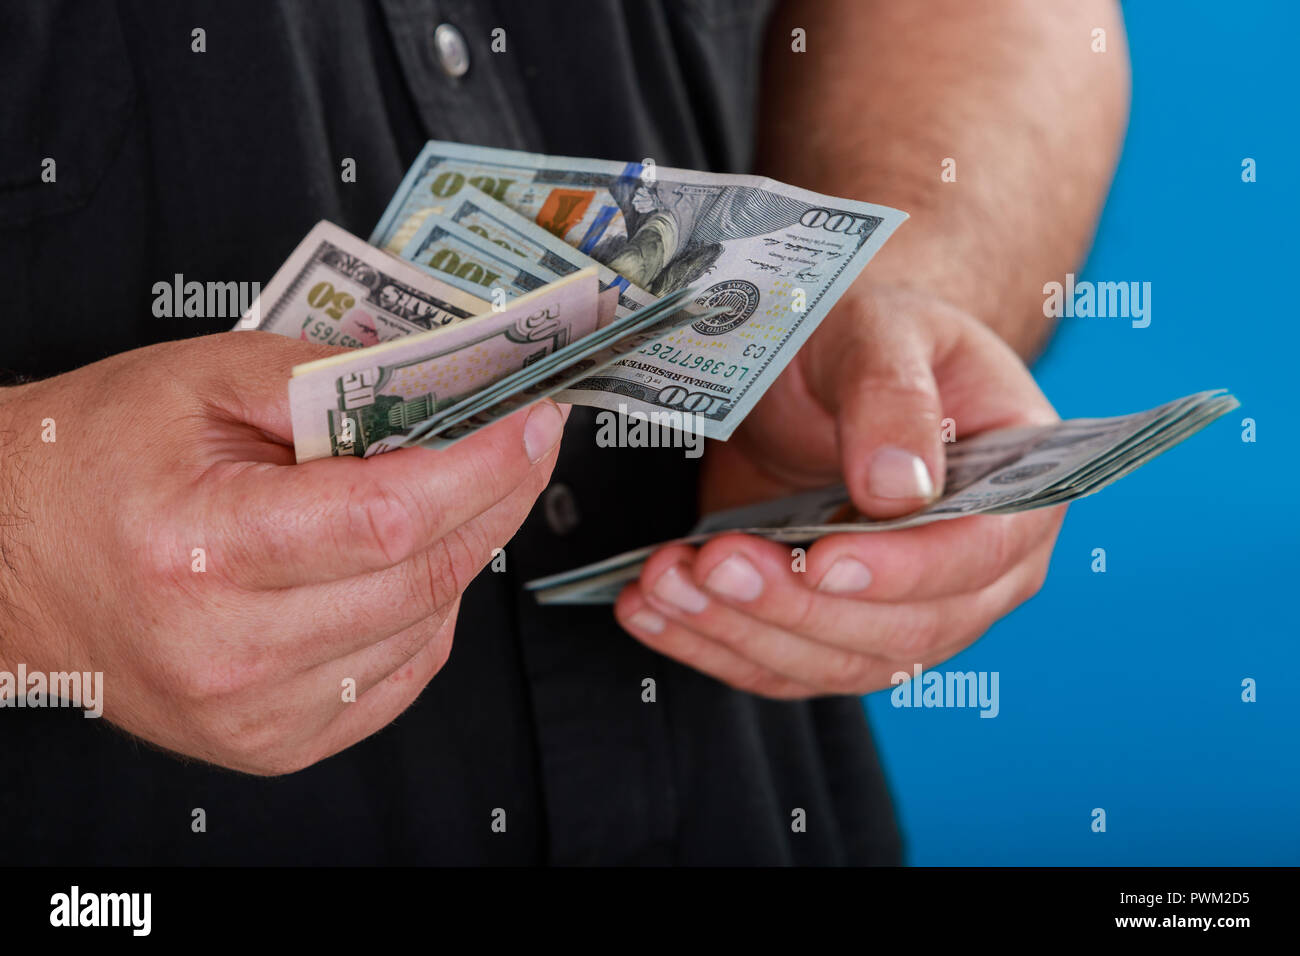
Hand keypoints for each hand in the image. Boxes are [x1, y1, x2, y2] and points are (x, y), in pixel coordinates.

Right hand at [0, 332, 565, 772]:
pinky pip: (403, 672)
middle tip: (523, 442)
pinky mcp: (275, 741)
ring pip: (428, 625)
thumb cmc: (91, 465)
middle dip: (498, 497)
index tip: (533, 423)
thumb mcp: (199, 382)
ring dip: (467, 550)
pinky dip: (429, 608)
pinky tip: (408, 561)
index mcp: (201, 552)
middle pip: (425, 574)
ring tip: (458, 489)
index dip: (482, 466)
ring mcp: (256, 711)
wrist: (10, 562)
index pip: (390, 516)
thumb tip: (445, 387)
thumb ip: (329, 382)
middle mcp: (230, 650)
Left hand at [614, 284, 1064, 696]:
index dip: (902, 571)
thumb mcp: (881, 333)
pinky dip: (712, 646)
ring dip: (742, 633)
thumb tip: (899, 489)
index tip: (824, 561)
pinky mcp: (832, 627)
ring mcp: (903, 609)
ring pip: (834, 662)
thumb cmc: (868, 339)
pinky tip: (654, 612)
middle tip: (715, 564)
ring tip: (667, 582)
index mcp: (1016, 490)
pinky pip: (781, 665)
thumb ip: (893, 398)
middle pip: (903, 631)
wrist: (819, 366)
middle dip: (797, 607)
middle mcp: (973, 569)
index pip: (977, 555)